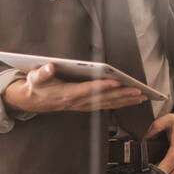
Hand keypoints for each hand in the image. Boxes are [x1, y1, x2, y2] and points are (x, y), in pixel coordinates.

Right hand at [4, 62, 147, 113]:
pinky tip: (132, 100)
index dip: (101, 86)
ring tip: (141, 96)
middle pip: (102, 99)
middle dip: (121, 95)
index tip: (116, 82)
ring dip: (125, 101)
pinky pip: (106, 105)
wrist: (32, 101)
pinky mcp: (86, 106)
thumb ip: (42, 73)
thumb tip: (49, 67)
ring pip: (107, 104)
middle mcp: (77, 102)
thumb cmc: (36, 86)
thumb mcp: (34, 77)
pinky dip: (120, 103)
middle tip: (138, 91)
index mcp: (66, 94)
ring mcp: (82, 105)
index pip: (87, 90)